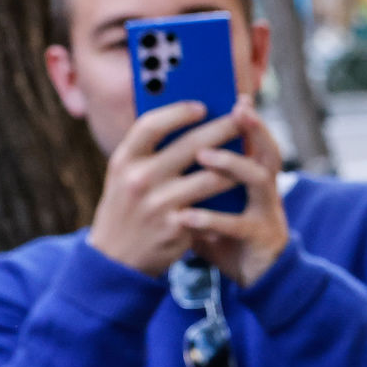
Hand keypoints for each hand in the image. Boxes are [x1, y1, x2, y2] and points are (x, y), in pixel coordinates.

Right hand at [87, 103, 251, 277]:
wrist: (115, 259)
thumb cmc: (126, 208)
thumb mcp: (123, 176)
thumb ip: (148, 152)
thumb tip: (187, 122)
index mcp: (123, 160)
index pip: (150, 125)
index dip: (178, 112)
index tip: (201, 106)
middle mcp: (139, 179)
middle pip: (190, 146)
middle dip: (223, 129)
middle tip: (243, 118)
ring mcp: (159, 205)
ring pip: (211, 178)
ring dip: (235, 166)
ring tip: (251, 156)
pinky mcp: (177, 228)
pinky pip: (212, 208)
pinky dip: (227, 200)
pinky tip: (242, 191)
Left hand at [177, 97, 290, 287]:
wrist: (254, 277)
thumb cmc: (225, 236)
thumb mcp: (211, 202)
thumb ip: (195, 180)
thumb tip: (160, 150)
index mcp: (254, 178)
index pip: (257, 140)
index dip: (251, 120)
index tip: (237, 99)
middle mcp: (266, 191)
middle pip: (267, 150)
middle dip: (252, 128)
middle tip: (233, 111)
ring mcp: (267, 213)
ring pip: (258, 179)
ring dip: (231, 164)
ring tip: (204, 157)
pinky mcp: (261, 238)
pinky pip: (238, 225)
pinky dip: (212, 219)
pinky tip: (188, 217)